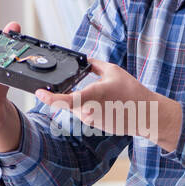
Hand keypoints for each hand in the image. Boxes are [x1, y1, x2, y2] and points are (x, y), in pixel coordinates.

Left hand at [34, 58, 182, 150]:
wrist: (145, 114)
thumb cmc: (131, 91)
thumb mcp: (113, 70)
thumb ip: (94, 64)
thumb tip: (82, 60)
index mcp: (93, 95)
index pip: (66, 100)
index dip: (50, 97)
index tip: (39, 93)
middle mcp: (89, 110)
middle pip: (67, 101)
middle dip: (67, 92)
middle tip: (70, 87)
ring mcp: (91, 120)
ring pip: (75, 107)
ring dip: (80, 99)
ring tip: (102, 94)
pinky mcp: (94, 125)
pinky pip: (83, 113)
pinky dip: (88, 106)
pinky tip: (104, 102)